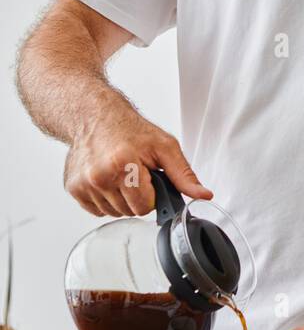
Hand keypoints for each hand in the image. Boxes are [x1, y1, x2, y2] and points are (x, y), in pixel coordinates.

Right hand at [63, 108, 213, 217]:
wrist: (96, 117)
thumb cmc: (130, 130)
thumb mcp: (165, 147)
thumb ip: (184, 175)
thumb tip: (203, 194)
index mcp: (123, 164)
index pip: (144, 206)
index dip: (151, 194)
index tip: (148, 178)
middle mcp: (99, 176)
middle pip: (129, 211)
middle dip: (137, 196)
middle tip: (135, 173)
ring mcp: (84, 184)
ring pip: (113, 212)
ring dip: (121, 199)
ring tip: (121, 174)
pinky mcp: (73, 188)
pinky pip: (97, 210)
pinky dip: (105, 199)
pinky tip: (108, 179)